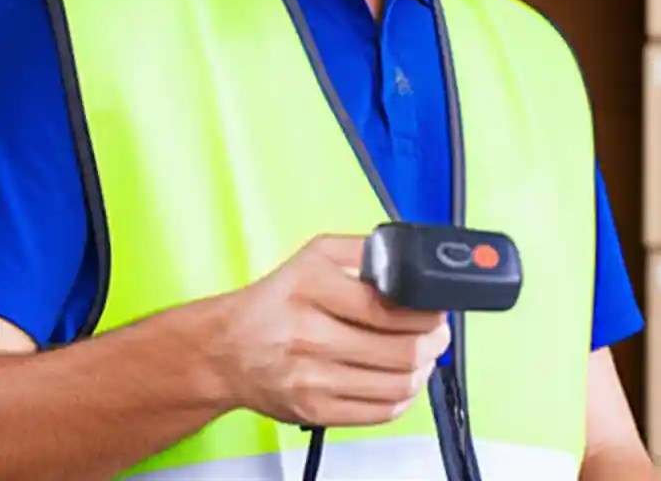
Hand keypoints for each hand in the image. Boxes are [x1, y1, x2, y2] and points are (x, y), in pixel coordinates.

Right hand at [207, 234, 449, 426]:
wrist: (225, 350)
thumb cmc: (275, 303)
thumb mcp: (316, 255)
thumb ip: (366, 249)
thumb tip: (410, 257)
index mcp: (311, 289)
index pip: (389, 308)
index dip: (426, 312)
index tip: (434, 309)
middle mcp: (308, 336)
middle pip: (401, 350)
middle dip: (433, 341)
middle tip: (436, 332)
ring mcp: (310, 379)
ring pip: (398, 385)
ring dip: (423, 370)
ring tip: (422, 355)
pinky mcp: (314, 412)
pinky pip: (380, 412)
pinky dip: (403, 396)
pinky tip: (399, 379)